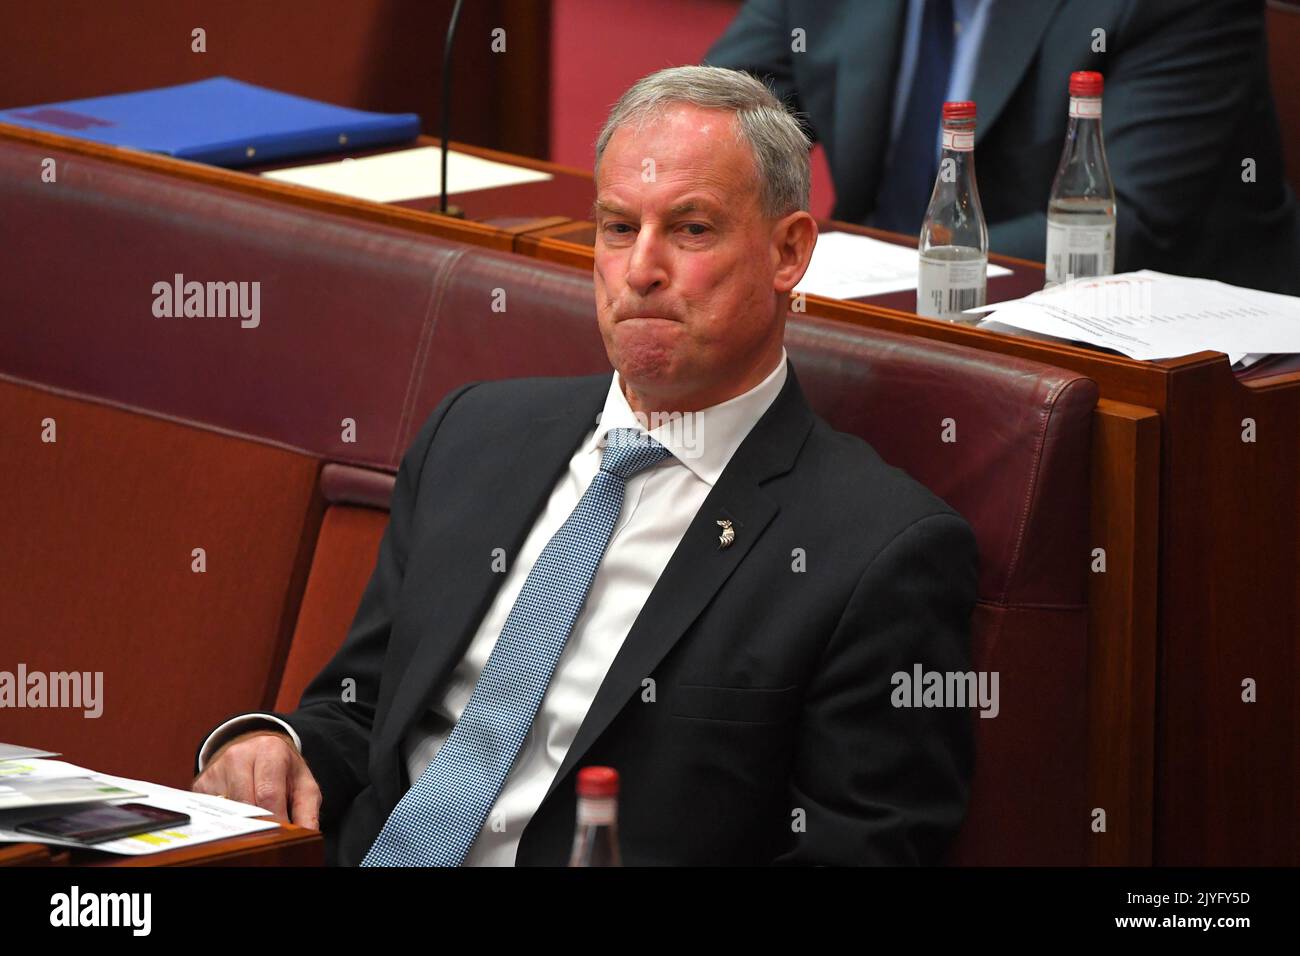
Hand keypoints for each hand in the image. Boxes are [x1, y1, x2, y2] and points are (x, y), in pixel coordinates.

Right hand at [192, 730, 320, 829]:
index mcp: (270, 750)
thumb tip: (308, 834)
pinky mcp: (201, 783)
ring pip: (226, 810)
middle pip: (245, 803)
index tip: (280, 837)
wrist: (258, 750)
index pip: (269, 793)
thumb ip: (308, 810)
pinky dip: (224, 821)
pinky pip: (210, 812)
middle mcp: (240, 755)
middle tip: (267, 837)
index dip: (275, 820)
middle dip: (258, 824)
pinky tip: (236, 819)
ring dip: (241, 823)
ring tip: (255, 826)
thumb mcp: (303, 784)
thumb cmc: (284, 770)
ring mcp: (217, 769)